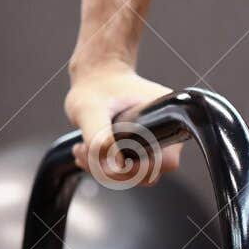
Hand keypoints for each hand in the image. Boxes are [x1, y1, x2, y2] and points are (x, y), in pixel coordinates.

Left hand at [63, 64, 183, 187]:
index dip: (138, 169)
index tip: (109, 159)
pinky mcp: (140, 145)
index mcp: (167, 117)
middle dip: (113, 170)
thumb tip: (115, 167)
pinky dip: (104, 165)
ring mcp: (154, 140)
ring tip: (81, 149)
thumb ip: (98, 137)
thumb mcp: (88, 109)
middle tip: (84, 151)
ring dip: (104, 169)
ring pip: (135, 173)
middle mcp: (165, 131)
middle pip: (148, 173)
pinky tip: (85, 151)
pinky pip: (126, 168)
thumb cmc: (94, 86)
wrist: (95, 75)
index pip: (166, 162)